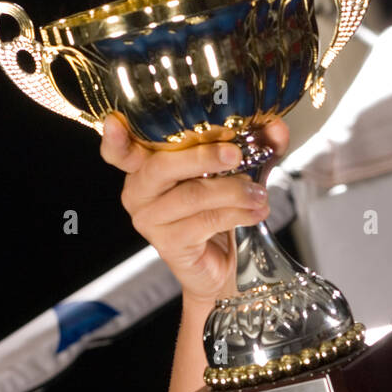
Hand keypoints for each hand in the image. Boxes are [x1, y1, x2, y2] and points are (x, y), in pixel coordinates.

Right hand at [99, 114, 290, 304]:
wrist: (224, 269)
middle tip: (236, 154)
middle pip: (162, 166)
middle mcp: (139, 192)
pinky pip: (204, 221)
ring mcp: (150, 221)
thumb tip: (276, 128)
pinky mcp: (168, 244)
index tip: (116, 122)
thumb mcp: (236, 175)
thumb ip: (254, 149)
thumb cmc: (219, 216)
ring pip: (191, 195)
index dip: (115, 138)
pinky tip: (256, 212)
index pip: (120, 151)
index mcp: (145, 167)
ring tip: (259, 194)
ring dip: (232, 190)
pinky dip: (236, 213)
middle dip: (202, 156)